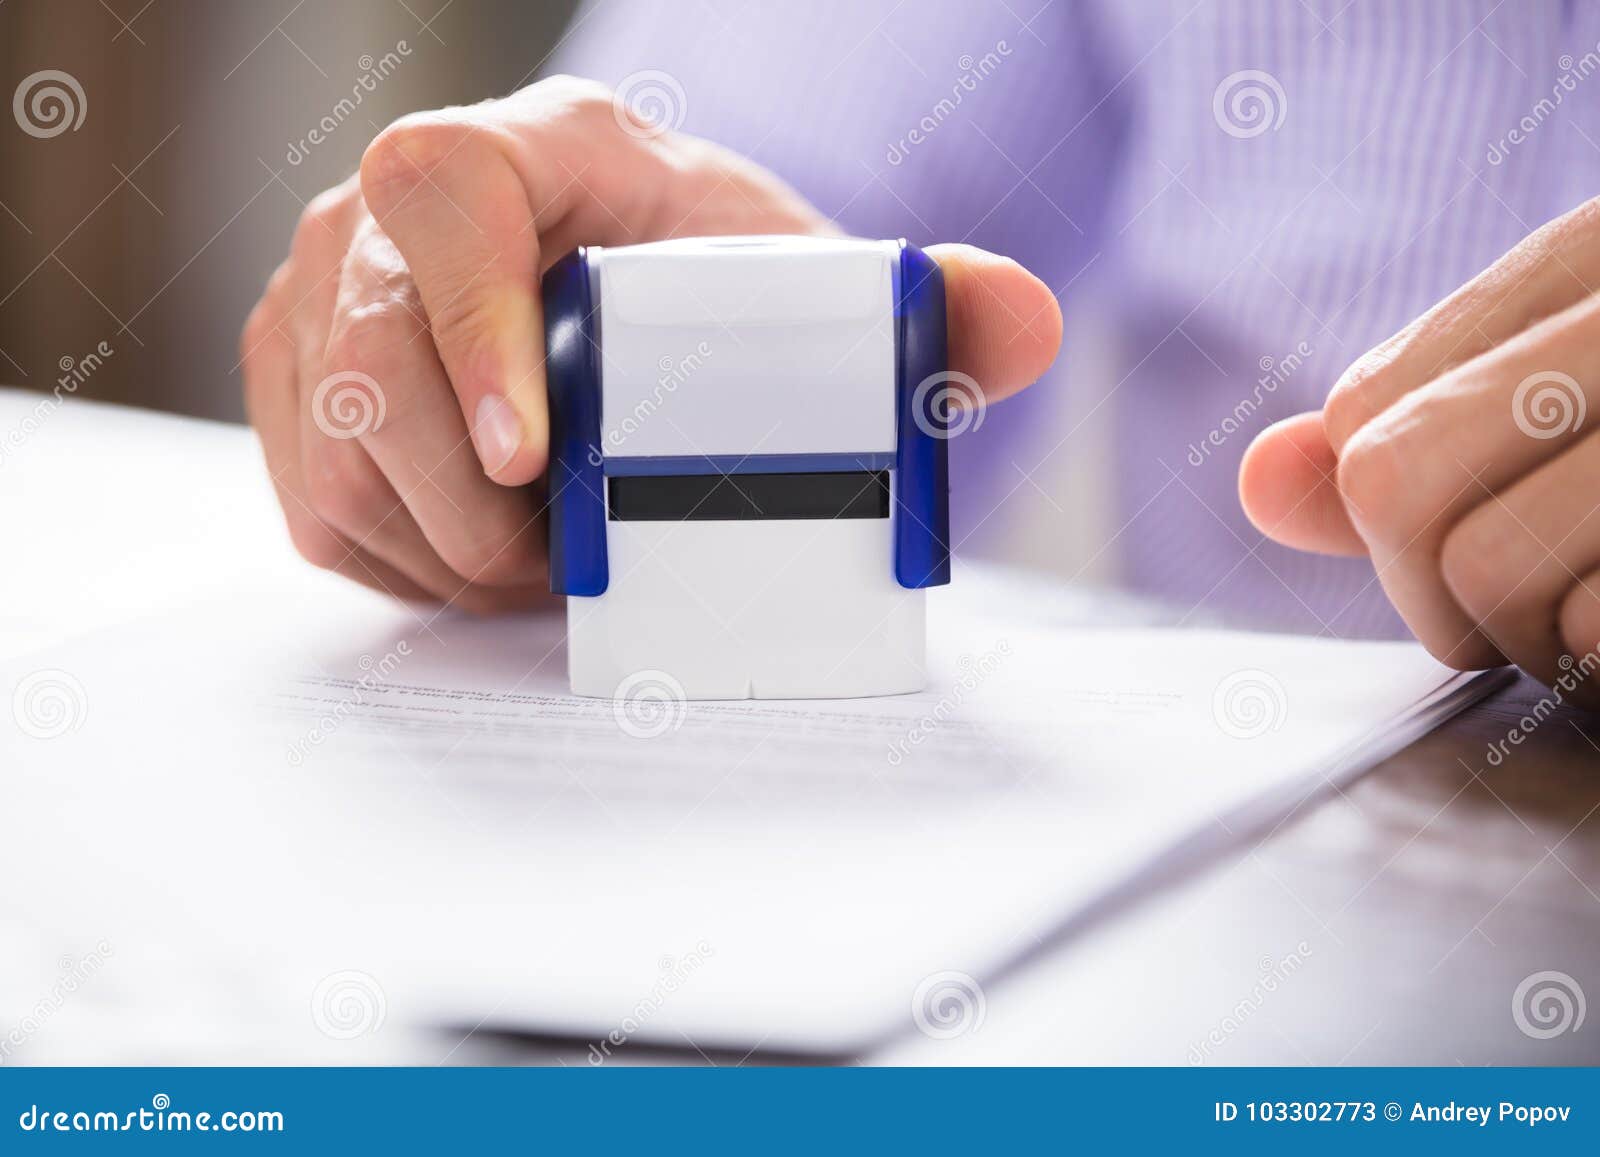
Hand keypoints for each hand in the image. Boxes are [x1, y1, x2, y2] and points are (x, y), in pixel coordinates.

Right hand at [240, 76, 1062, 613]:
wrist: (639, 306)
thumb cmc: (718, 292)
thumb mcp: (823, 296)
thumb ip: (930, 312)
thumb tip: (1029, 321)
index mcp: (535, 152)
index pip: (445, 199)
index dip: (472, 330)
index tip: (540, 455)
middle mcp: (396, 211)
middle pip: (370, 359)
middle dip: (474, 505)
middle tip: (567, 563)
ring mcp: (329, 292)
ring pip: (337, 449)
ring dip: (445, 547)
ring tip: (540, 565)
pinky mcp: (300, 376)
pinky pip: (318, 498)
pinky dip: (403, 558)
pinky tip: (481, 557)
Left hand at [1240, 197, 1599, 707]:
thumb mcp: (1556, 407)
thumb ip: (1417, 438)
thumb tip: (1256, 480)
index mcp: (1585, 263)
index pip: (1369, 404)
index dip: (1384, 509)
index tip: (1468, 545)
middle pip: (1393, 480)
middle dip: (1436, 591)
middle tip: (1536, 616)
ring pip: (1484, 566)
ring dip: (1530, 640)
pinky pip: (1596, 626)